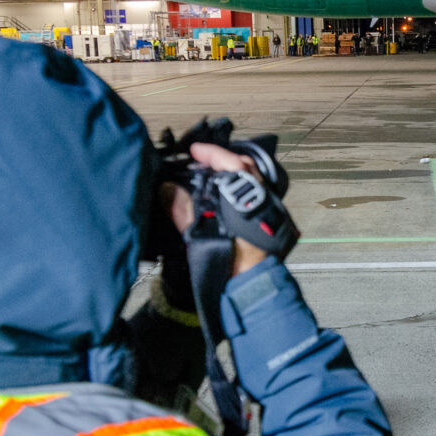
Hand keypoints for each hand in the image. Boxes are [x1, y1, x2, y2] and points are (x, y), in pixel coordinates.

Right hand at [162, 143, 270, 276]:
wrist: (253, 284)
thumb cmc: (231, 260)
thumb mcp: (201, 233)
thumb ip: (183, 209)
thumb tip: (167, 189)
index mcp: (246, 193)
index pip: (230, 161)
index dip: (211, 153)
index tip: (196, 150)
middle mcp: (260, 195)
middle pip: (244, 167)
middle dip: (222, 161)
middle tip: (201, 162)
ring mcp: (267, 206)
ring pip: (249, 181)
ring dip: (230, 176)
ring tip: (210, 178)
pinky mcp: (268, 219)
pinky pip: (253, 195)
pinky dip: (237, 191)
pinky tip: (223, 199)